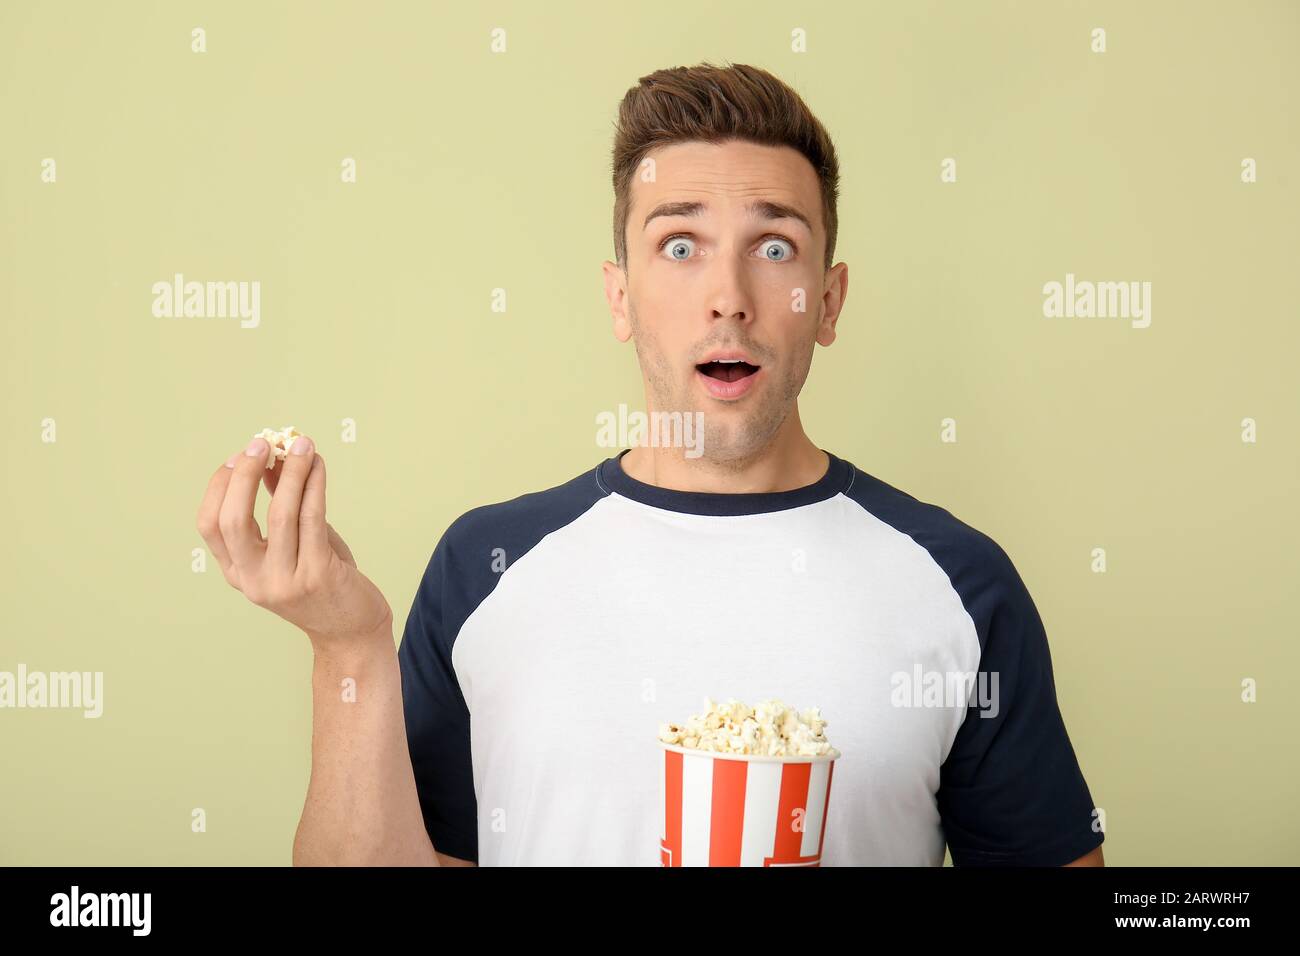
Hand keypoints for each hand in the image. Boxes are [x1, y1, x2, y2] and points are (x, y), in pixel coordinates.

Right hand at [196, 436, 392, 649]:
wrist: (351, 632)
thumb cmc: (321, 582)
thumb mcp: (292, 544)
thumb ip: (278, 506)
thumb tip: (271, 459)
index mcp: (238, 573)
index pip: (210, 524)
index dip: (220, 486)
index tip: (240, 456)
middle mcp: (254, 580)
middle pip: (233, 520)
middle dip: (246, 475)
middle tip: (263, 444)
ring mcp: (284, 581)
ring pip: (280, 515)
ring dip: (291, 472)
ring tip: (303, 445)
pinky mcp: (317, 575)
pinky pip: (312, 519)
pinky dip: (314, 486)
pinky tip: (318, 466)